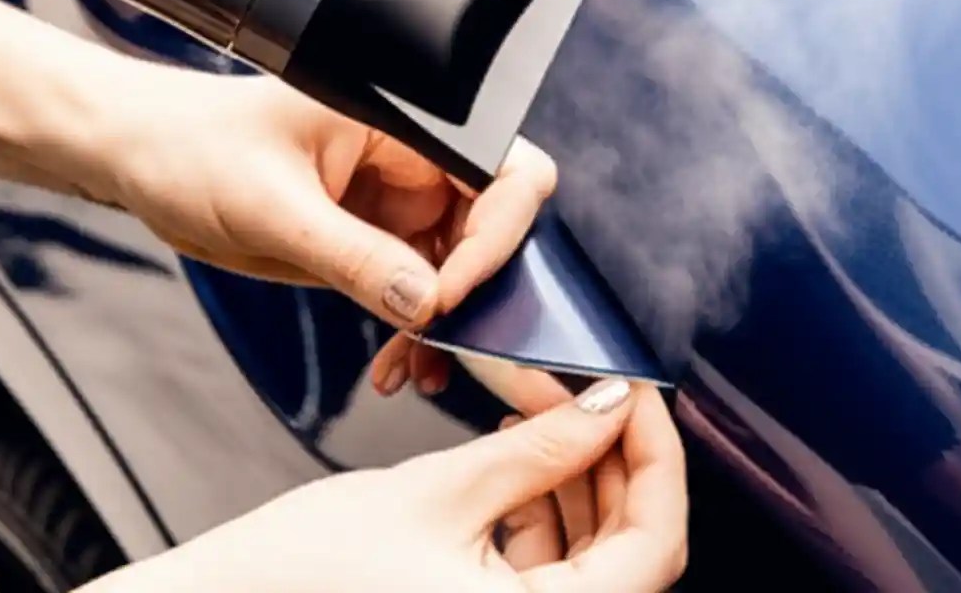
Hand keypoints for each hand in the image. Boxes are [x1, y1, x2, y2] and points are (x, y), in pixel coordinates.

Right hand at [79, 380, 687, 592]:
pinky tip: (515, 450)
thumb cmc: (303, 575)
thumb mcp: (437, 494)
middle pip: (627, 549)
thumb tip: (611, 406)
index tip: (635, 391)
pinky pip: (540, 566)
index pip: (655, 546)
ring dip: (575, 478)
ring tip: (543, 407)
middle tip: (587, 387)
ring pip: (585, 554)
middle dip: (612, 459)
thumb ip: (537, 450)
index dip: (657, 457)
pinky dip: (537, 506)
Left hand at [87, 68, 555, 338]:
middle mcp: (411, 157)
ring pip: (461, 267)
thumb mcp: (272, 207)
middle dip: (480, 288)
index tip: (455, 292)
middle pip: (494, 223)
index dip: (496, 233)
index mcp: (401, 119)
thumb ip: (353, 255)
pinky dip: (415, 329)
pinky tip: (395, 362)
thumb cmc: (193, 149)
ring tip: (414, 366)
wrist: (141, 162)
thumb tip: (427, 303)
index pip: (498, 169)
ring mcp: (396, 201)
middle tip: (445, 340)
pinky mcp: (374, 239)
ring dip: (449, 322)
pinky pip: (419, 289)